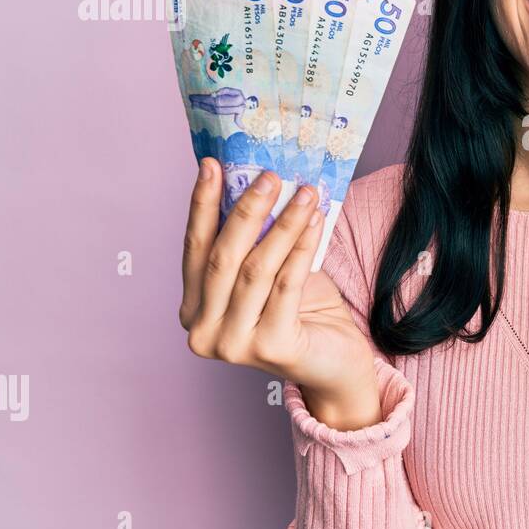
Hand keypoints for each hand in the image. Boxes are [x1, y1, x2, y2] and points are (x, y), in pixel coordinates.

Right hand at [179, 158, 380, 427]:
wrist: (334, 363)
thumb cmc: (300, 313)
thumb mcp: (269, 271)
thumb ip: (254, 241)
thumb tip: (258, 180)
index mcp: (193, 308)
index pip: (194, 248)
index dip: (202, 204)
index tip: (212, 164)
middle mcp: (203, 331)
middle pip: (223, 256)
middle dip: (247, 209)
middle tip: (270, 174)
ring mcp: (233, 344)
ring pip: (256, 269)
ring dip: (283, 224)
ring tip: (305, 193)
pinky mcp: (270, 348)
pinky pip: (287, 285)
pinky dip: (301, 247)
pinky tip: (315, 221)